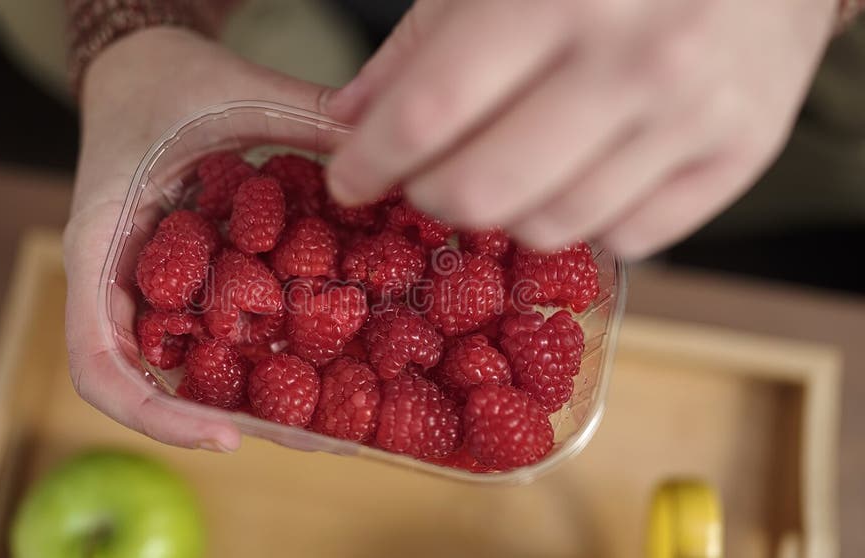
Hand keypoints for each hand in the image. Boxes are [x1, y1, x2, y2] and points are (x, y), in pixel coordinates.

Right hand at [64, 28, 332, 450]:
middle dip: (224, 419)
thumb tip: (385, 142)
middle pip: (149, 382)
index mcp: (102, 245)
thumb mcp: (229, 91)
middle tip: (314, 440)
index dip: (152, 413)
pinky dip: (258, 353)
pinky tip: (321, 362)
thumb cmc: (162, 79)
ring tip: (330, 423)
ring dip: (248, 397)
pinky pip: (211, 329)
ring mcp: (149, 286)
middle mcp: (118, 281)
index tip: (225, 436)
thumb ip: (303, 114)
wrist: (136, 67)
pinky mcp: (182, 279)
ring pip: (185, 365)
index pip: (97, 361)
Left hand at [325, 0, 838, 257]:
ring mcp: (693, 113)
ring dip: (505, 211)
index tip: (350, 179)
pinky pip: (630, 239)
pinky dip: (587, 219)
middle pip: (483, 189)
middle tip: (425, 177)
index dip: (371, 160)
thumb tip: (352, 115)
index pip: (429, 112)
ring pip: (552, 226)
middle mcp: (633, 59)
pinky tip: (581, 176)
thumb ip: (422, 40)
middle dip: (430, 195)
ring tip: (506, 169)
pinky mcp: (740, 154)